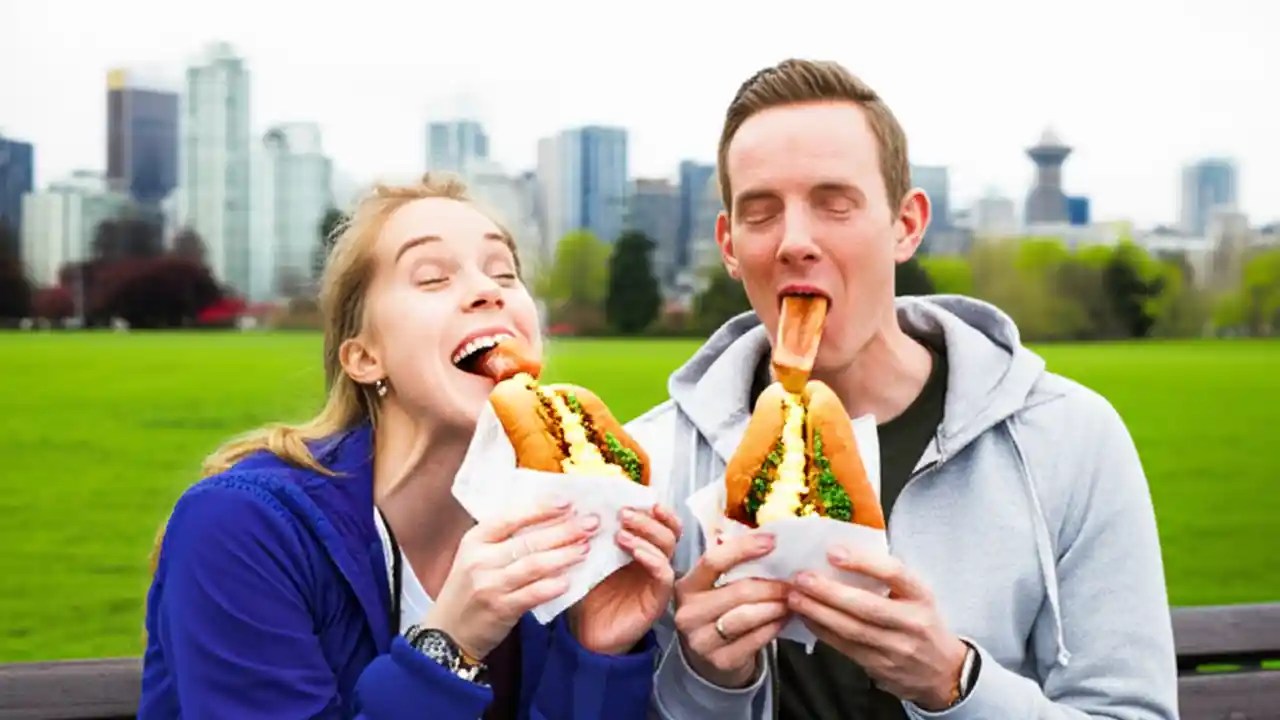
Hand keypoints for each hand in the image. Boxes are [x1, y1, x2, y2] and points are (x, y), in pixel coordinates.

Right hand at [423, 499, 597, 659]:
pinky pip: (531, 595)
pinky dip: (551, 587)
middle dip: (564, 530)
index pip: (511, 517)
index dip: (541, 509)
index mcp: (475, 540)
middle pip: (528, 540)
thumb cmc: (469, 589)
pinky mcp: (499, 609)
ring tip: (586, 548)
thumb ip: (504, 540)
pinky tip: (569, 582)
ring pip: (533, 565)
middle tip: (591, 524)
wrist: (447, 632)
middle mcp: (480, 559)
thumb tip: (549, 520)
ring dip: (563, 556)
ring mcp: (489, 585)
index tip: (568, 502)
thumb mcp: (476, 557)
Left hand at [569, 504, 681, 654]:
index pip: (659, 522)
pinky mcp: (658, 599)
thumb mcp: (589, 559)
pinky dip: (653, 559)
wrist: (587, 636)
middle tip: (624, 513)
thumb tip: (589, 506)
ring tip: (622, 533)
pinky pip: (664, 574)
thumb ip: (595, 536)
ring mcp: (657, 580)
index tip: (634, 497)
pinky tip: (635, 553)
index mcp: (641, 549)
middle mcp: (653, 562)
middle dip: (648, 518)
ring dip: (648, 535)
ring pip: (668, 548)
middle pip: (667, 531)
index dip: (653, 508)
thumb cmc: (589, 597)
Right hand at [672, 533, 787, 687]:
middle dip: (772, 585)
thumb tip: (764, 536)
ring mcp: (702, 640)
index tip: (773, 541)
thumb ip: (732, 563)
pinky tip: (784, 619)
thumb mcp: (715, 587)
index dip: (744, 548)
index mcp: (686, 586)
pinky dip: (774, 627)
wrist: (708, 658)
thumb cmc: (718, 612)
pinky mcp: (720, 661)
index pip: (713, 560)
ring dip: (776, 606)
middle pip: (738, 591)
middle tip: (795, 582)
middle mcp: (688, 613)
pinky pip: (755, 640)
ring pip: (747, 616)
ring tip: (792, 600)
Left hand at [787, 546, 968, 709]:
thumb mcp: (916, 595)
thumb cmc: (921, 621)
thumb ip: (887, 577)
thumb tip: (839, 554)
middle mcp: (911, 622)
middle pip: (867, 606)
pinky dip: (822, 631)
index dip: (862, 562)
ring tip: (794, 597)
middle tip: (801, 578)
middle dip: (829, 592)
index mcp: (921, 596)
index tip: (832, 552)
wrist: (943, 671)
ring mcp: (896, 648)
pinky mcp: (880, 667)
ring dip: (818, 612)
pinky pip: (845, 647)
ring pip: (852, 630)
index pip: (894, 574)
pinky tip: (805, 617)